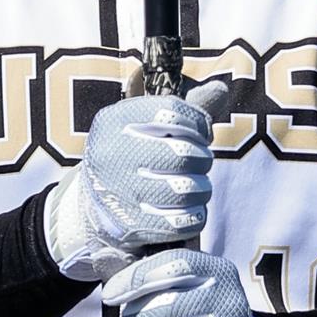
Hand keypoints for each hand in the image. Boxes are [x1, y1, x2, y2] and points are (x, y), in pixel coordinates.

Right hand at [45, 81, 224, 282]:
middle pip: (182, 154)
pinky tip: (190, 209)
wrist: (96, 204)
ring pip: (186, 190)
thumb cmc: (135, 153)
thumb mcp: (150, 123)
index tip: (199, 132)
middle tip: (199, 161)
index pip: (172, 112)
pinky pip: (183, 222)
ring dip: (201, 188)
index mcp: (115, 120)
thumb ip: (188, 107)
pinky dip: (195, 215)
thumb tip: (220, 90)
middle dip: (202, 158)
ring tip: (196, 186)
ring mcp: (119, 193)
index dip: (198, 123)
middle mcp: (111, 154)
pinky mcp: (130, 226)